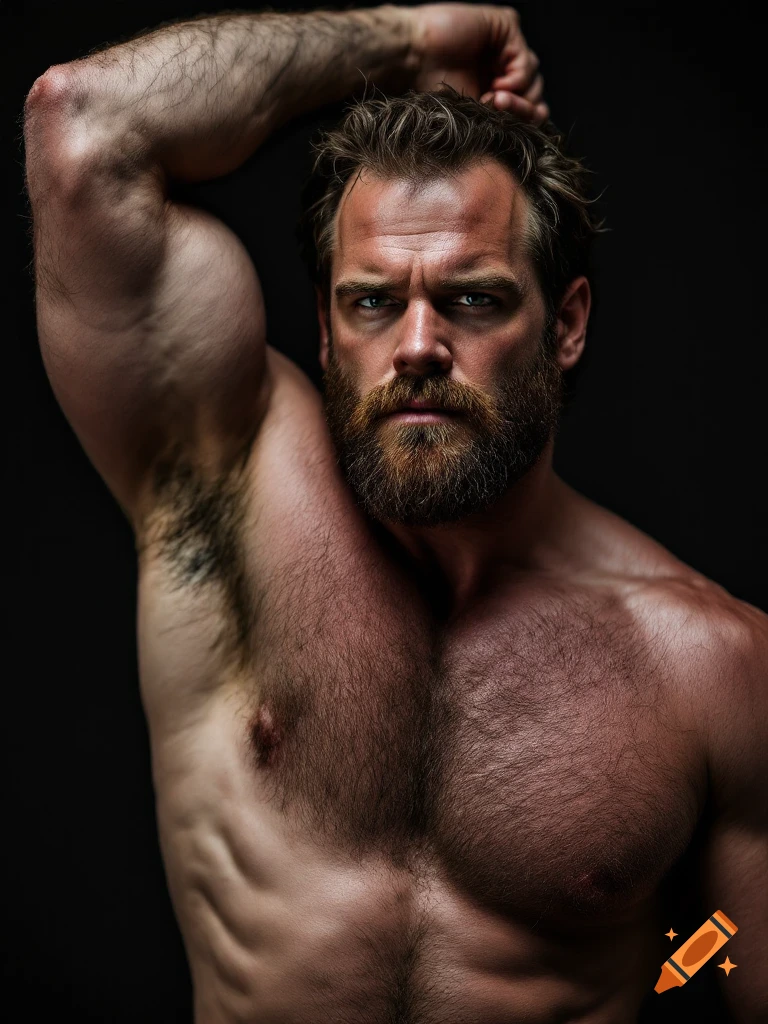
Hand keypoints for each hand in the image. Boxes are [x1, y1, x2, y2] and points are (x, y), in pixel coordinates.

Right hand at [406, 3, 547, 122]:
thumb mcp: (473, 113)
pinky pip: (526, 58)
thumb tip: (538, 119)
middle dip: (523, 109)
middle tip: (498, 112)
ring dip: (518, 96)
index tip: (505, 128)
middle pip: (535, 90)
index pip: (528, 102)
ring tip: (492, 99)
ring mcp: (505, 44)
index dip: (524, 119)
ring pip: (534, 75)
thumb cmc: (431, 87)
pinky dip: (517, 78)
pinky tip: (497, 84)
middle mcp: (501, 63)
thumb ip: (504, 117)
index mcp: (493, 83)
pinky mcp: (506, 26)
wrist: (413, 60)